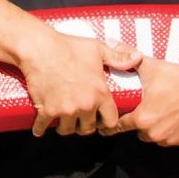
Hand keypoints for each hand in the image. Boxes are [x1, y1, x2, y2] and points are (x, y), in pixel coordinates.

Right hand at [19, 29, 141, 136]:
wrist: (40, 49)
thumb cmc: (69, 47)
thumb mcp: (97, 49)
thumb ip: (118, 57)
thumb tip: (138, 57)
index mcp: (100, 93)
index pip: (110, 121)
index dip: (105, 122)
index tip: (99, 119)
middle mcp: (85, 105)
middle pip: (87, 129)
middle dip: (84, 126)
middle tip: (79, 121)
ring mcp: (65, 110)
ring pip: (67, 130)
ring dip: (65, 128)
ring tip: (62, 122)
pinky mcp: (47, 110)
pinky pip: (42, 127)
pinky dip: (40, 128)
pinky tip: (39, 128)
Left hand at [114, 57, 178, 145]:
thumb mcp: (154, 68)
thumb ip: (130, 58)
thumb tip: (113, 43)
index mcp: (143, 118)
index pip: (119, 127)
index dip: (112, 125)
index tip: (106, 127)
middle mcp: (155, 132)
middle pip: (138, 132)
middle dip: (139, 122)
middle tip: (145, 109)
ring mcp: (170, 138)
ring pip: (154, 137)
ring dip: (155, 128)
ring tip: (160, 111)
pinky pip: (171, 139)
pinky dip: (171, 131)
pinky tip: (174, 118)